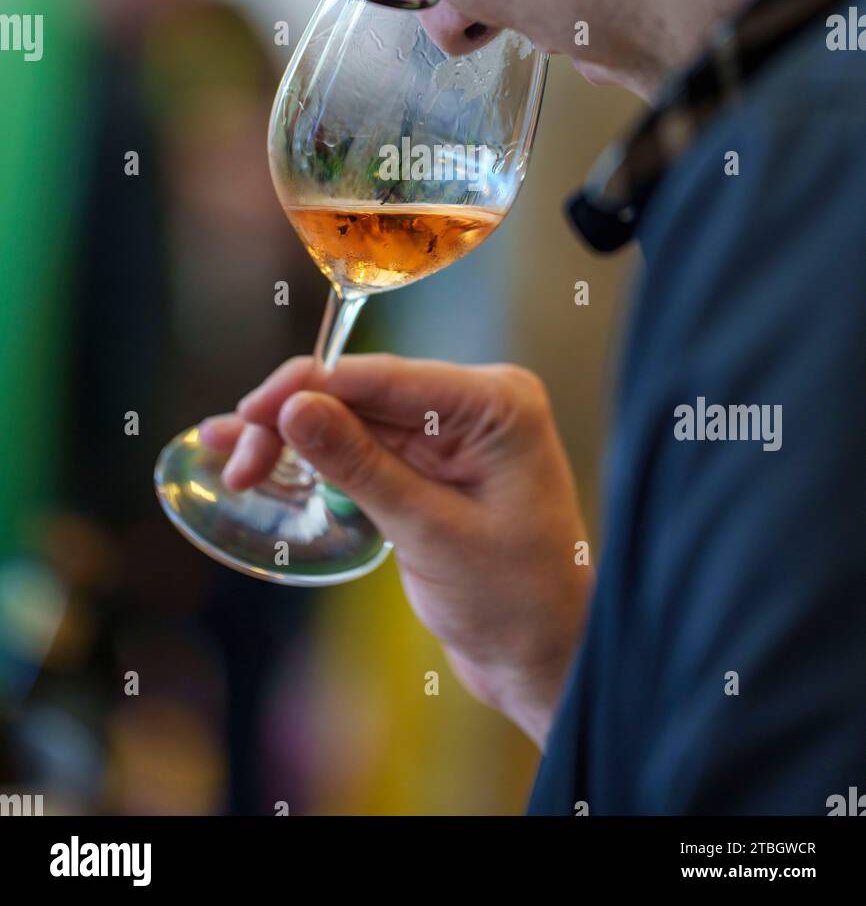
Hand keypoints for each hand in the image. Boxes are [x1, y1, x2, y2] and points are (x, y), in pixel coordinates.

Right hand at [200, 354, 593, 748]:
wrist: (544, 659)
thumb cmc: (514, 601)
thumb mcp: (430, 532)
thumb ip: (360, 465)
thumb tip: (293, 407)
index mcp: (496, 402)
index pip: (384, 376)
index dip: (308, 388)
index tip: (249, 414)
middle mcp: (474, 403)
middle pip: (360, 392)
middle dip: (291, 420)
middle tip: (235, 463)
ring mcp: (451, 431)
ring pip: (351, 418)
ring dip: (291, 438)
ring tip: (229, 460)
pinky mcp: (429, 462)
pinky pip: (361, 448)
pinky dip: (314, 457)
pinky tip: (262, 461)